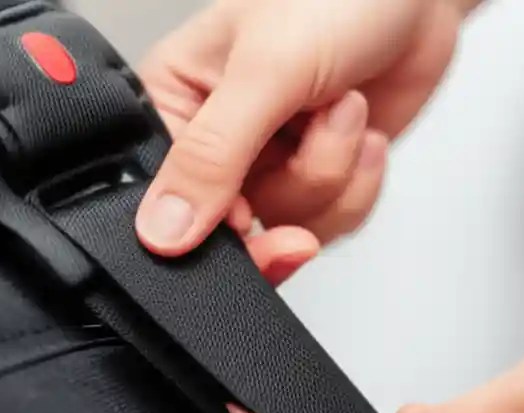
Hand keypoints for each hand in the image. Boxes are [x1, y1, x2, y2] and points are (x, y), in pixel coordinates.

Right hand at [136, 0, 471, 283]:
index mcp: (173, 102)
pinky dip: (358, 186)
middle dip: (288, 192)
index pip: (164, 199)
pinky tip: (363, 130)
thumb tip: (160, 231)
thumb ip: (210, 156)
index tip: (247, 213)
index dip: (205, 225)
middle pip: (230, 229)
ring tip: (343, 108)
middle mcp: (214, 139)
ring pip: (286, 225)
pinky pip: (329, 222)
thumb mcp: (264, 70)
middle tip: (310, 176)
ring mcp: (268, 160)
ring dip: (332, 175)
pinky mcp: (316, 172)